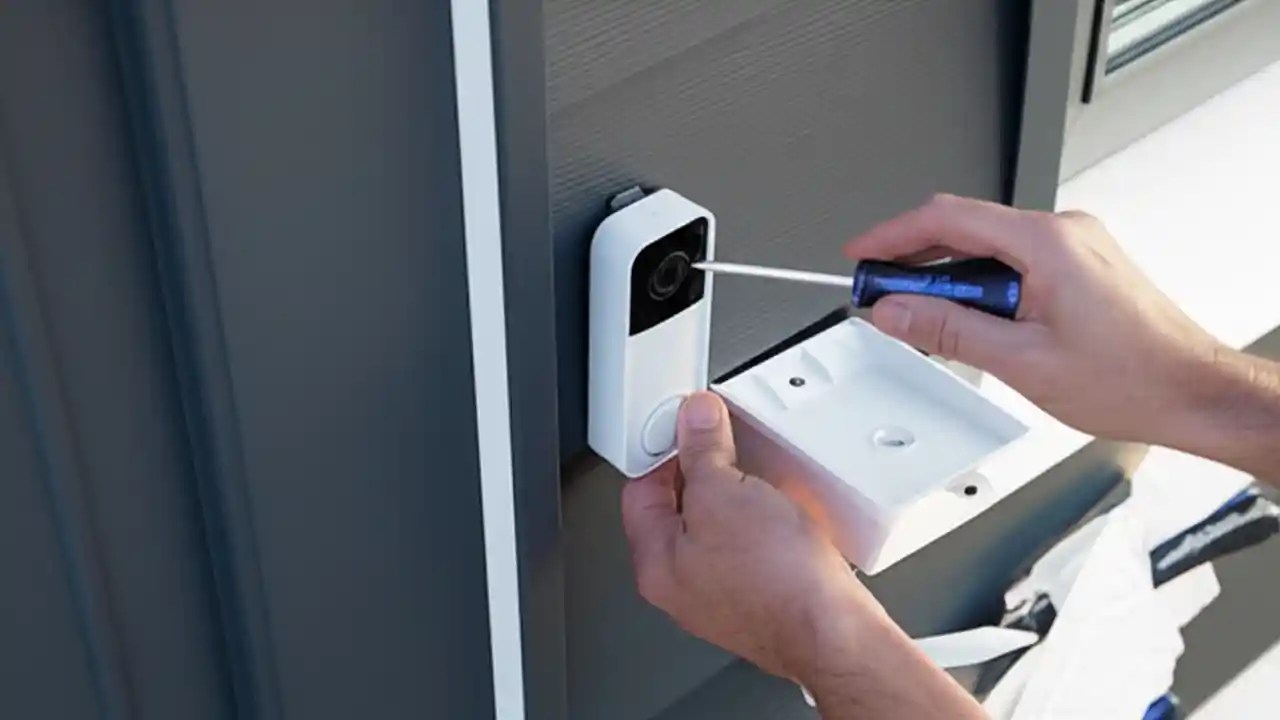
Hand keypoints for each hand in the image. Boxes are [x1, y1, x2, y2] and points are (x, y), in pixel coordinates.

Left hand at [621, 392, 877, 677]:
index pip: (640, 491)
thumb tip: (693, 419)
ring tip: (759, 476)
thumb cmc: (775, 583)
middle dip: (705, 472)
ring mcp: (726, 595)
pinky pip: (757, 546)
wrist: (835, 631)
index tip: (687, 427)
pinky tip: (786, 511)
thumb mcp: (724, 492)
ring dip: (741, 495)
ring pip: (724, 526)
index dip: (661, 451)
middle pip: (682, 509)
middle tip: (725, 445)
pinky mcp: (766, 597)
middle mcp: (685, 587)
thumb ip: (703, 449)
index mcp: (656, 564)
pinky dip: (769, 522)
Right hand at [844, 194, 1224, 446]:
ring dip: (950, 280)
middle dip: (914, 262)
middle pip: (964, 229)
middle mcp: (1062, 232)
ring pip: (988, 248)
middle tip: (882, 300)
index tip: (860, 254)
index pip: (946, 219)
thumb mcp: (1022, 360)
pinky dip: (982, 286)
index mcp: (1047, 243)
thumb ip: (949, 330)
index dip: (892, 235)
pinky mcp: (1079, 264)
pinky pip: (1014, 261)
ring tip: (929, 324)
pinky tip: (975, 322)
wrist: (1193, 391)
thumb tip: (896, 311)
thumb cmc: (1131, 377)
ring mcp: (1074, 245)